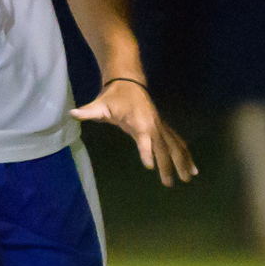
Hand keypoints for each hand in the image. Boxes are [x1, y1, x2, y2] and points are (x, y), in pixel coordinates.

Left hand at [70, 80, 196, 186]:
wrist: (129, 82)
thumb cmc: (113, 96)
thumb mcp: (99, 105)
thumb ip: (88, 112)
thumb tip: (72, 113)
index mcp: (139, 122)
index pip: (144, 139)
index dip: (147, 151)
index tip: (150, 166)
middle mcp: (153, 125)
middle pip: (163, 147)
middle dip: (168, 165)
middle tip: (168, 183)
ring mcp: (160, 126)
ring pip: (175, 145)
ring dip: (183, 161)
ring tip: (189, 177)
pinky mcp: (163, 127)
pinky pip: (177, 142)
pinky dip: (185, 154)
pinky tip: (192, 167)